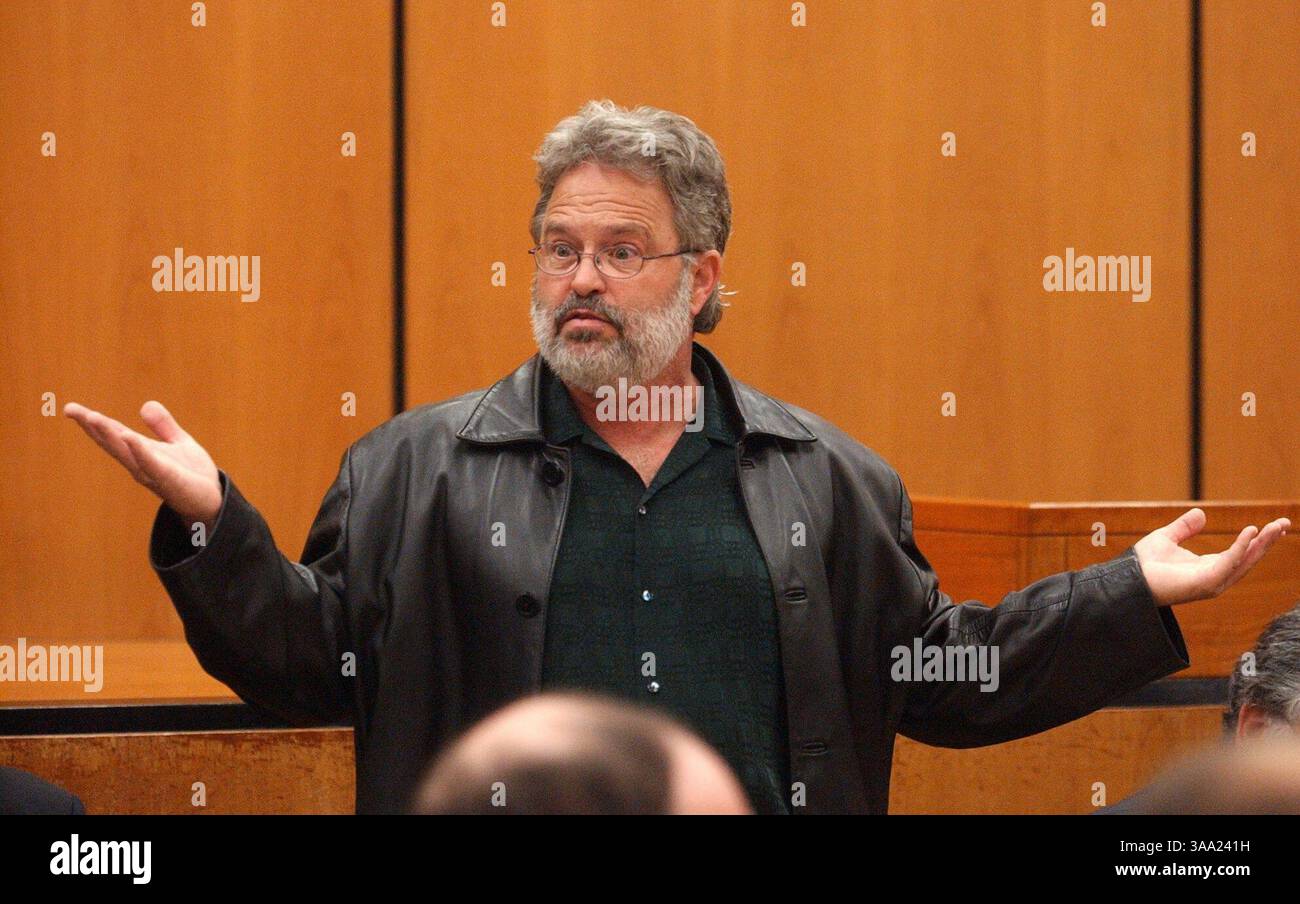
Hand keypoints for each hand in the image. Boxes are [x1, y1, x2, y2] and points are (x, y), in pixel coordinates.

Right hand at [64, 400, 222, 530]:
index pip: (114, 433)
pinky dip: (140, 452)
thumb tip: (145, 404)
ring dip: (109, 435)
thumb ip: (163, 425)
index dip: (92, 421)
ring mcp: (153, 473)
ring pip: (126, 453)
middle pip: (112, 442)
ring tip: (92, 417)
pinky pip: (153, 465)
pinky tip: (129, 437)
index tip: (69, 408)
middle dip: (92, 426)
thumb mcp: (179, 442)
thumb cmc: (194, 474)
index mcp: (141, 452)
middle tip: (71, 410)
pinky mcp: (170, 480)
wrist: (215, 500)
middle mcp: (141, 463)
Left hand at [1134, 508, 1290, 605]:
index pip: (1241, 553)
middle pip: (1249, 558)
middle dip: (1268, 542)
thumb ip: (1184, 528)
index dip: (1258, 539)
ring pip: (1245, 561)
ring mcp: (1212, 582)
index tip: (1273, 525)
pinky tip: (1251, 532)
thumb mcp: (1167, 538)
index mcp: (1209, 567)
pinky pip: (1229, 562)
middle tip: (1285, 523)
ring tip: (1277, 526)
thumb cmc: (1143, 564)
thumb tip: (1201, 513)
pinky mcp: (1205, 582)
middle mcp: (1215, 577)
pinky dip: (1241, 547)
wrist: (1127, 578)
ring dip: (1262, 544)